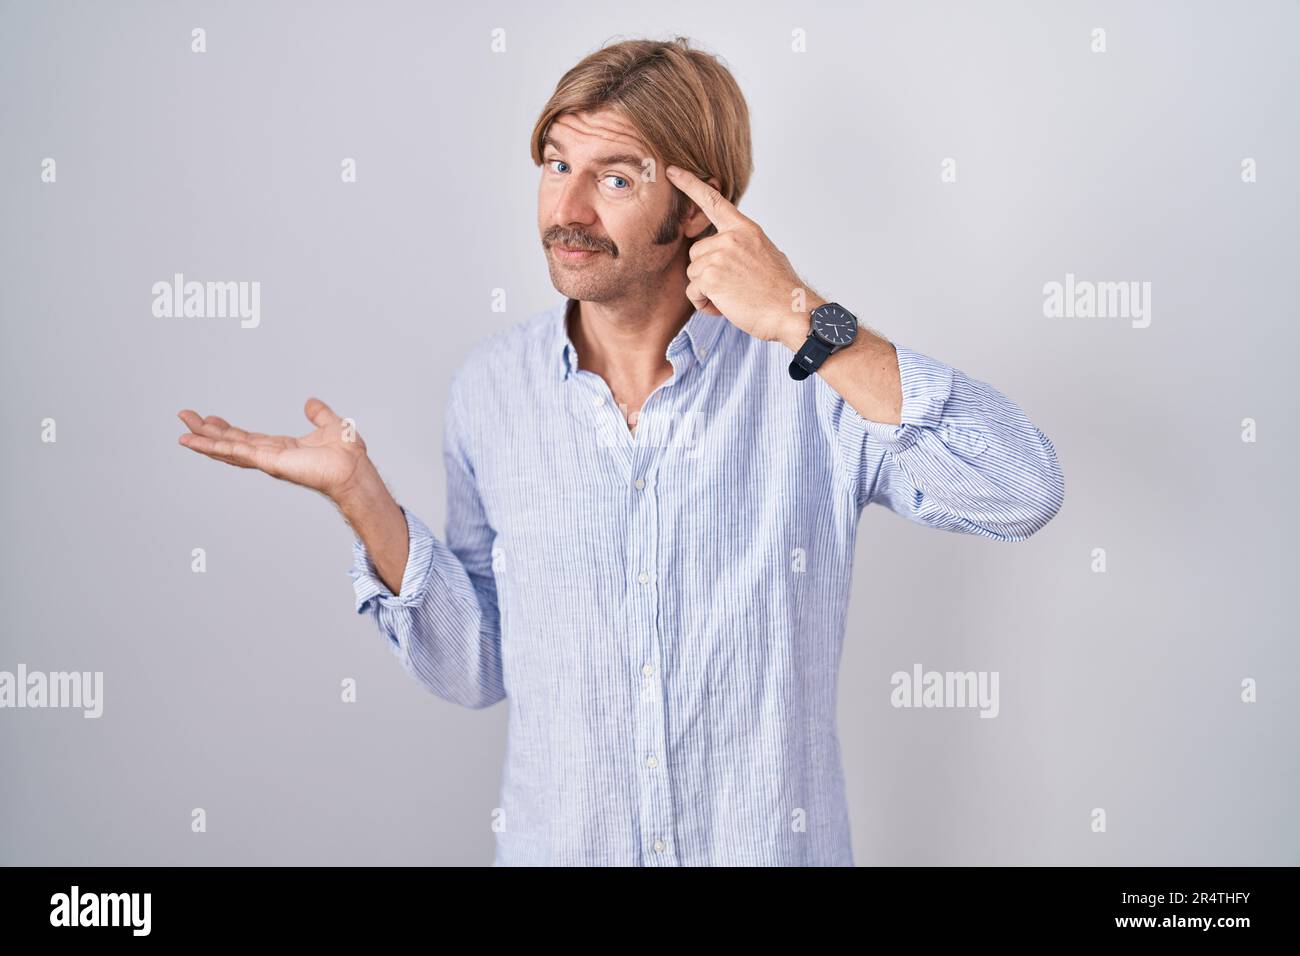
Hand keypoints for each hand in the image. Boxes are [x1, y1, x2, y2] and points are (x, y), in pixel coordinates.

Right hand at [176, 397, 371, 502]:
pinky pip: (235, 452)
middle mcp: (270, 456)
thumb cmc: (347, 455)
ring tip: (181, 433)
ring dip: (203, 441)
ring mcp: (266, 460)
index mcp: (282, 448)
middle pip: (231, 443)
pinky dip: (213, 448)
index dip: (228, 430)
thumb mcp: (330, 424)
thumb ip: (318, 414)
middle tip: (186, 418)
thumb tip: (310, 402)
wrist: (353, 469)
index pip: (247, 438)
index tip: (211, 420)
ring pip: (227, 450)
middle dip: (207, 433)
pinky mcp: (267, 462)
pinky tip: (196, 442)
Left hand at [666, 165, 819, 342]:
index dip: (690, 184)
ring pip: (693, 274)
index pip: (714, 201)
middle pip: (696, 252)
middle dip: (707, 272)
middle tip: (732, 288)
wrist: (791, 311)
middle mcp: (731, 238)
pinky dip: (704, 304)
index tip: (672, 171)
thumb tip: (733, 251)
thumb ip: (744, 246)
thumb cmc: (781, 290)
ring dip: (706, 291)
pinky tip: (725, 307)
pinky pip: (693, 291)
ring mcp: (720, 255)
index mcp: (745, 229)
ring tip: (732, 298)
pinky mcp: (711, 277)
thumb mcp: (767, 253)